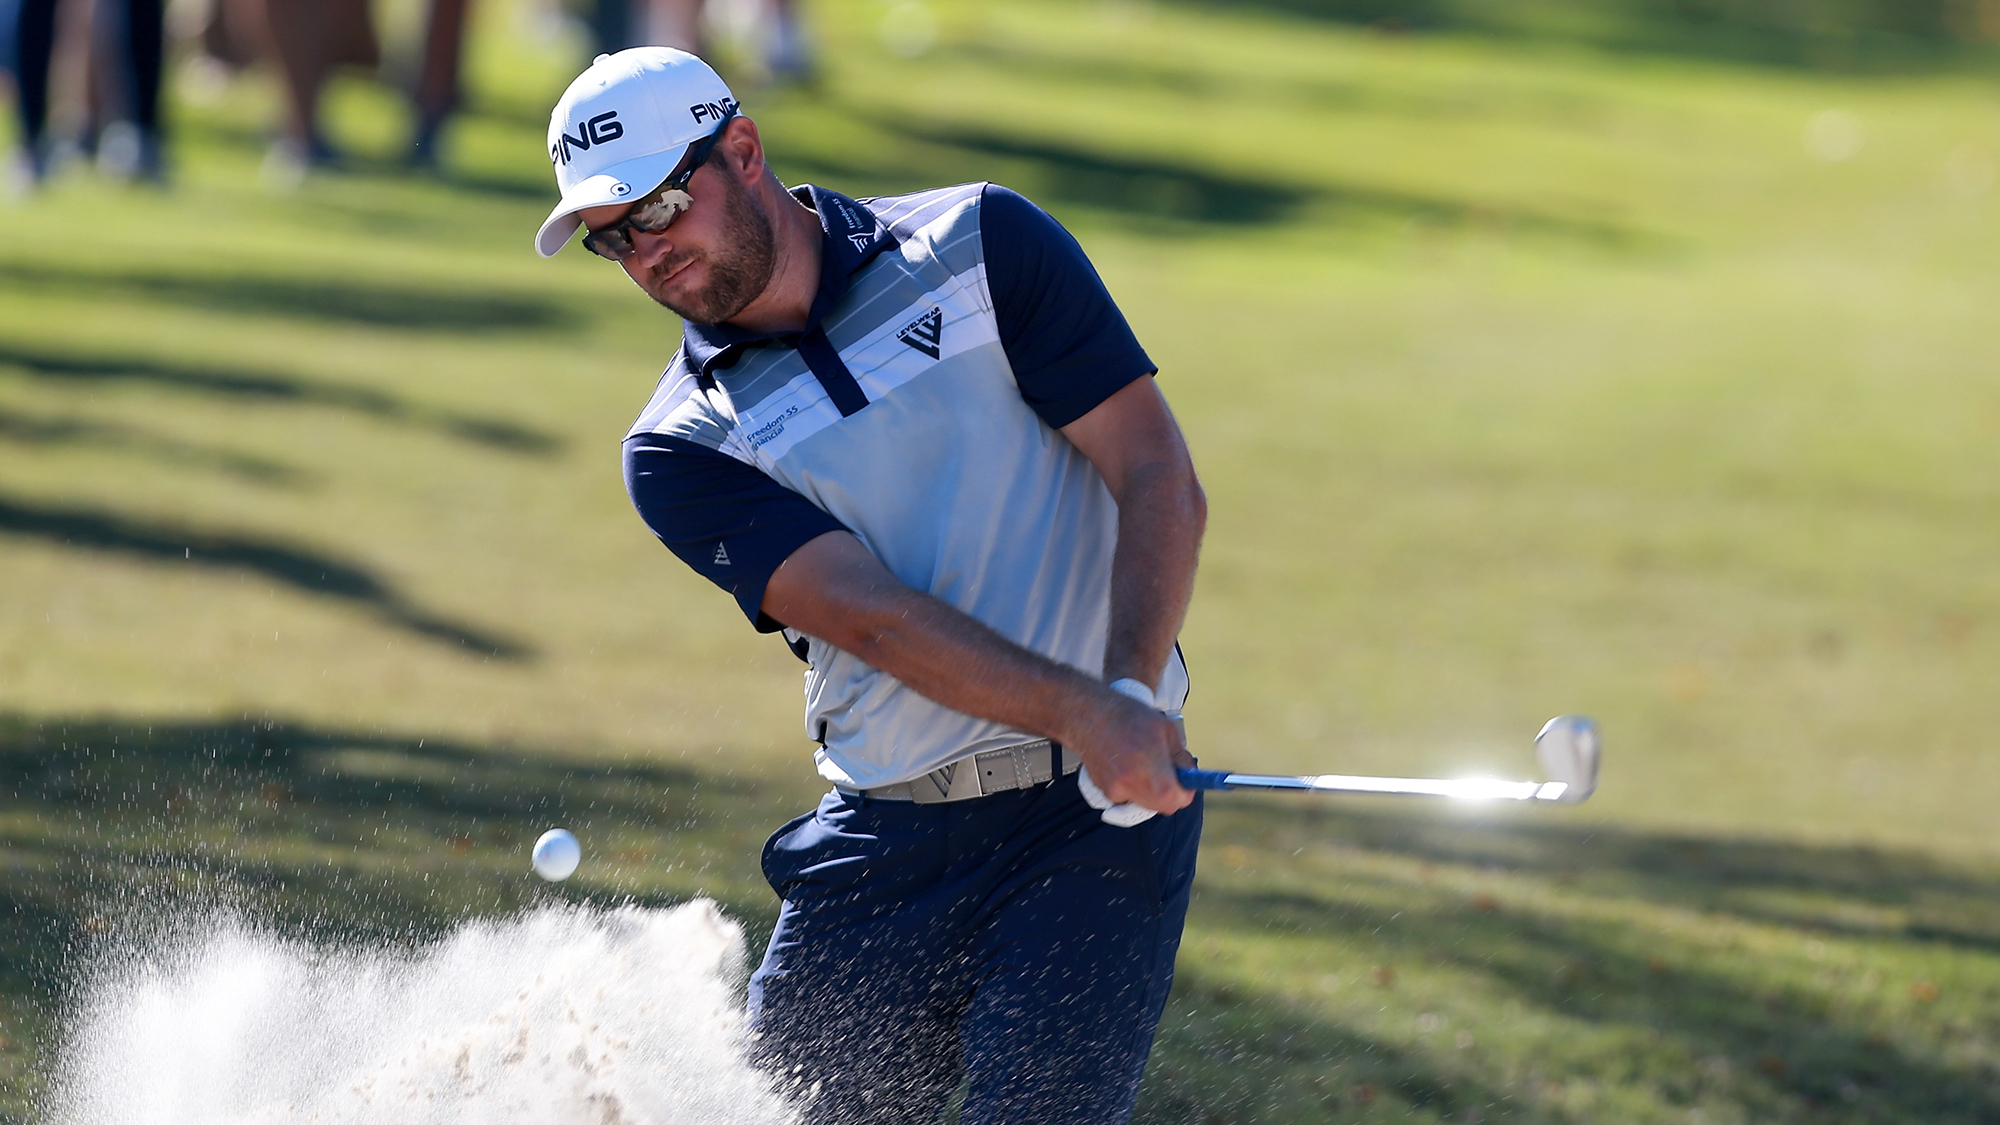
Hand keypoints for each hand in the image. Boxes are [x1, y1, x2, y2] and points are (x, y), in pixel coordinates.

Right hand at [1071, 690, 1192, 818]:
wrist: (1087, 715)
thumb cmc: (1127, 717)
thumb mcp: (1166, 729)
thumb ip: (1181, 757)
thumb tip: (1190, 774)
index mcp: (1153, 773)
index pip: (1178, 800)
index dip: (1185, 792)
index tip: (1185, 782)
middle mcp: (1134, 787)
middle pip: (1163, 806)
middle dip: (1170, 793)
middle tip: (1167, 772)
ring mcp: (1117, 791)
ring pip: (1146, 803)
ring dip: (1151, 790)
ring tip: (1143, 763)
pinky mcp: (1105, 791)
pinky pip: (1128, 797)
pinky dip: (1132, 786)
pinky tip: (1126, 764)